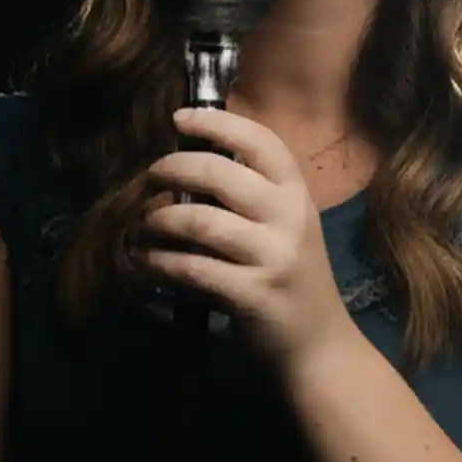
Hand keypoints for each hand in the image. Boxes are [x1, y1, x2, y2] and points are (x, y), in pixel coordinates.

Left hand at [138, 107, 359, 371]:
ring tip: (143, 223)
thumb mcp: (285, 224)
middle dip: (173, 168)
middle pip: (221, 173)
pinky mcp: (252, 295)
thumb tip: (188, 159)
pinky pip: (192, 269)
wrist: (317, 343)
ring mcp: (273, 258)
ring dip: (160, 219)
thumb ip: (251, 193)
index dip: (218, 123)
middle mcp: (290, 219)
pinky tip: (146, 261)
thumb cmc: (290, 274)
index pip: (262, 141)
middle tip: (149, 177)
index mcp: (296, 194)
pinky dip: (160, 262)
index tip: (179, 118)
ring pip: (200, 221)